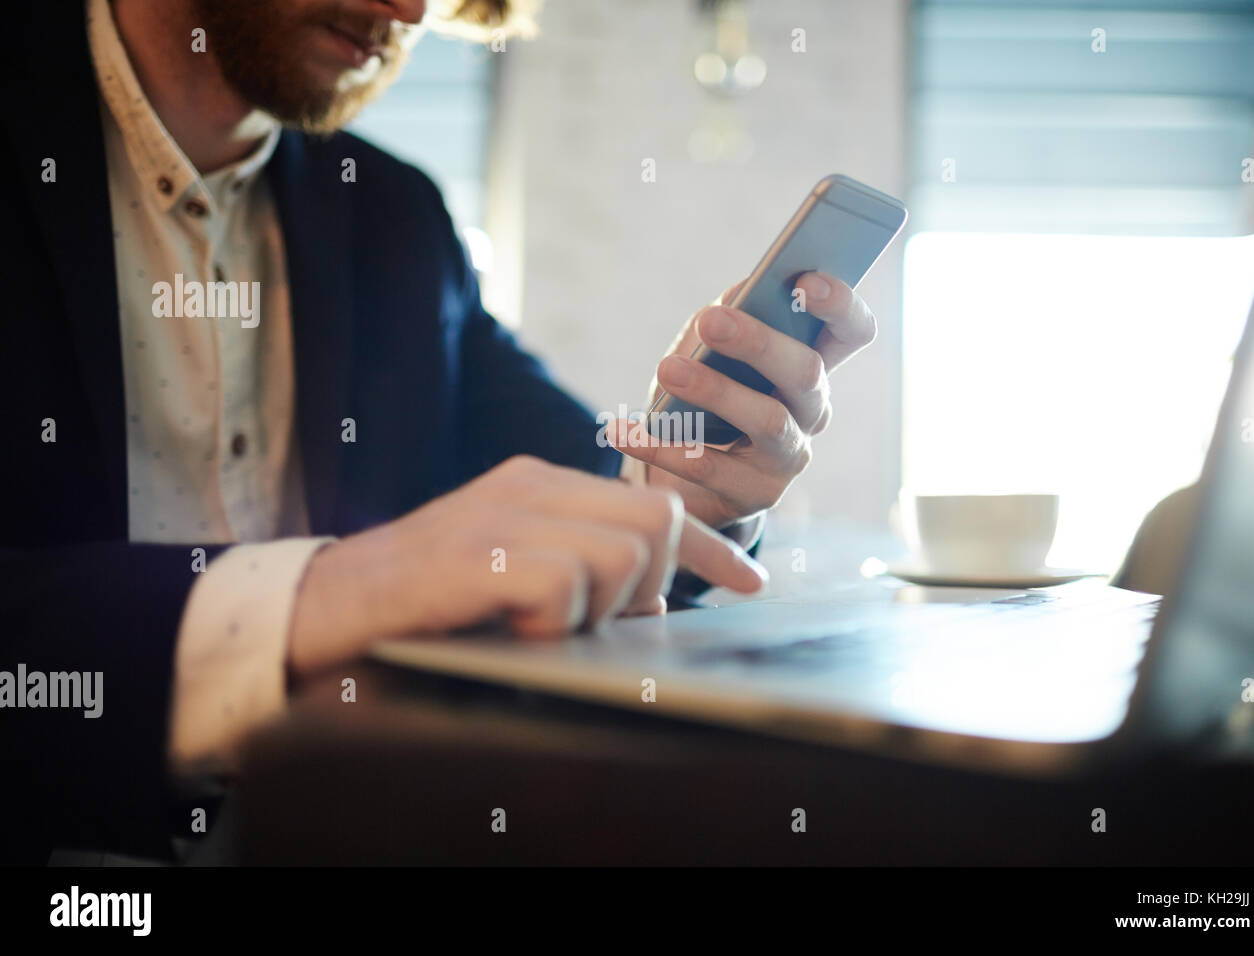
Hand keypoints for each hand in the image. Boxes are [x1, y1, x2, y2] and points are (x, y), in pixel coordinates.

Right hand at [285, 455, 767, 676]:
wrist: (318, 608)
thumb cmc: (422, 603)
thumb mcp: (510, 572)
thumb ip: (576, 569)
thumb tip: (653, 604)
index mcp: (538, 484)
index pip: (652, 500)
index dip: (711, 545)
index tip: (749, 581)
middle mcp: (527, 484)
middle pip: (655, 519)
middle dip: (649, 584)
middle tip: (594, 621)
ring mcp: (503, 513)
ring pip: (625, 551)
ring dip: (596, 608)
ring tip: (535, 623)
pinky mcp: (479, 552)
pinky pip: (567, 583)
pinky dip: (551, 622)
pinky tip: (508, 628)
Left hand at [610, 273, 876, 528]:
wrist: (685, 477)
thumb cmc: (705, 395)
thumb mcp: (713, 350)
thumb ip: (729, 317)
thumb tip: (733, 299)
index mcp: (812, 364)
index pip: (852, 331)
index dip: (840, 304)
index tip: (805, 280)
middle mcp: (813, 410)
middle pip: (808, 372)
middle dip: (760, 343)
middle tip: (711, 321)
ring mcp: (790, 455)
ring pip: (769, 421)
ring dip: (716, 391)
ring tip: (667, 370)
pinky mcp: (757, 494)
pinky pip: (710, 469)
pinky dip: (661, 446)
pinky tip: (623, 430)